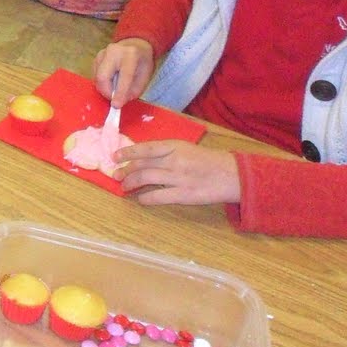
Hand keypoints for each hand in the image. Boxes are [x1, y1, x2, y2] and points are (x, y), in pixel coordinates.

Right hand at [93, 38, 155, 106]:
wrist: (135, 44)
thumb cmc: (142, 62)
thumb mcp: (145, 76)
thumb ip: (133, 90)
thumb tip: (118, 101)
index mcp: (131, 55)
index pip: (124, 77)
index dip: (120, 93)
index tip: (116, 106)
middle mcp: (114, 51)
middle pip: (102, 77)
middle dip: (106, 92)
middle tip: (114, 99)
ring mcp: (102, 53)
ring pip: (96, 77)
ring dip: (104, 88)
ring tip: (115, 88)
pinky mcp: (96, 57)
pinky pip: (95, 74)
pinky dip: (102, 83)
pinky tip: (111, 81)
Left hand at [115, 140, 241, 205]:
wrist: (231, 175)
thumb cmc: (207, 160)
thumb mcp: (186, 148)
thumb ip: (166, 151)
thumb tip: (142, 157)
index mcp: (175, 146)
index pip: (145, 148)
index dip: (127, 153)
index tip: (115, 157)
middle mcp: (174, 160)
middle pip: (142, 165)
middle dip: (125, 170)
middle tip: (116, 175)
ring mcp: (178, 178)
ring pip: (146, 179)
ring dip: (131, 184)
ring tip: (124, 187)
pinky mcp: (184, 195)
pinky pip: (158, 197)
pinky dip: (145, 198)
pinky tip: (140, 199)